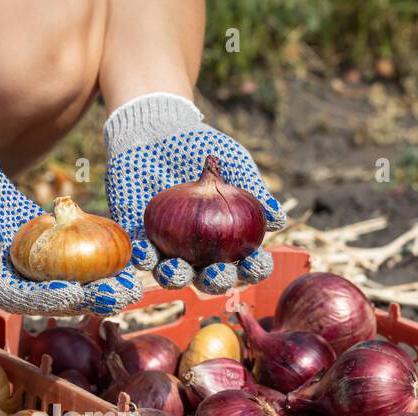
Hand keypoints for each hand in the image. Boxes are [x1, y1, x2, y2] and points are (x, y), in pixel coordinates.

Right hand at [0, 110, 140, 315]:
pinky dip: (91, 256)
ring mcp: (15, 255)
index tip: (82, 294)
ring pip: (61, 278)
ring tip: (134, 281)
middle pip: (48, 295)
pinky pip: (64, 253)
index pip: (17, 295)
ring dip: (98, 282)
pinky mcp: (28, 235)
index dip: (50, 298)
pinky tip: (121, 252)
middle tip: (126, 293)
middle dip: (88, 297)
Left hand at [104, 93, 285, 292]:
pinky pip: (140, 257)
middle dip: (215, 282)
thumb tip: (278, 220)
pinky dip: (142, 258)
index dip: (254, 268)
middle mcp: (200, 253)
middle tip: (217, 272)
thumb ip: (255, 191)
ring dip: (175, 278)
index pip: (247, 264)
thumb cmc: (201, 149)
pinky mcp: (139, 240)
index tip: (254, 262)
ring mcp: (168, 250)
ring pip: (173, 276)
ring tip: (175, 270)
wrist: (157, 131)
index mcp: (228, 241)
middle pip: (210, 280)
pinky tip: (143, 251)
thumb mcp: (234, 163)